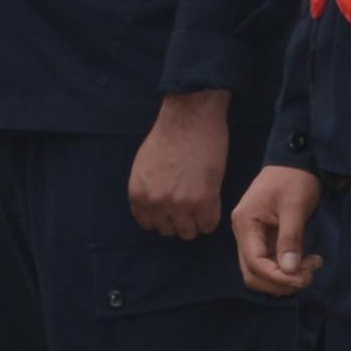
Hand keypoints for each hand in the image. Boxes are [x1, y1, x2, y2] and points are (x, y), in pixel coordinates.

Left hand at [127, 89, 231, 242]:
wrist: (190, 117)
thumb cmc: (167, 135)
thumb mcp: (143, 166)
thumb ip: (147, 189)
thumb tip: (155, 208)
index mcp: (138, 195)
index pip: (148, 224)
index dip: (162, 217)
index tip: (172, 209)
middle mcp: (156, 204)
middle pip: (168, 231)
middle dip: (178, 220)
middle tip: (189, 204)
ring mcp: (180, 204)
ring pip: (188, 232)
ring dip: (195, 221)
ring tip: (201, 204)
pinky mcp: (204, 201)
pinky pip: (208, 225)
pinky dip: (210, 218)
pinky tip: (211, 202)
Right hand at [232, 162, 324, 296]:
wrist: (296, 160)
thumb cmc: (294, 178)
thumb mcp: (295, 206)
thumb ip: (290, 238)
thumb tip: (289, 270)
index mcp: (245, 223)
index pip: (254, 263)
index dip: (277, 277)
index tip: (303, 278)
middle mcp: (244, 233)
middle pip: (253, 273)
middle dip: (280, 282)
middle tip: (309, 275)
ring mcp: (253, 237)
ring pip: (262, 272)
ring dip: (286, 277)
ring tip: (312, 266)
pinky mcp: (265, 238)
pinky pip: (271, 263)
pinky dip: (288, 268)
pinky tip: (309, 261)